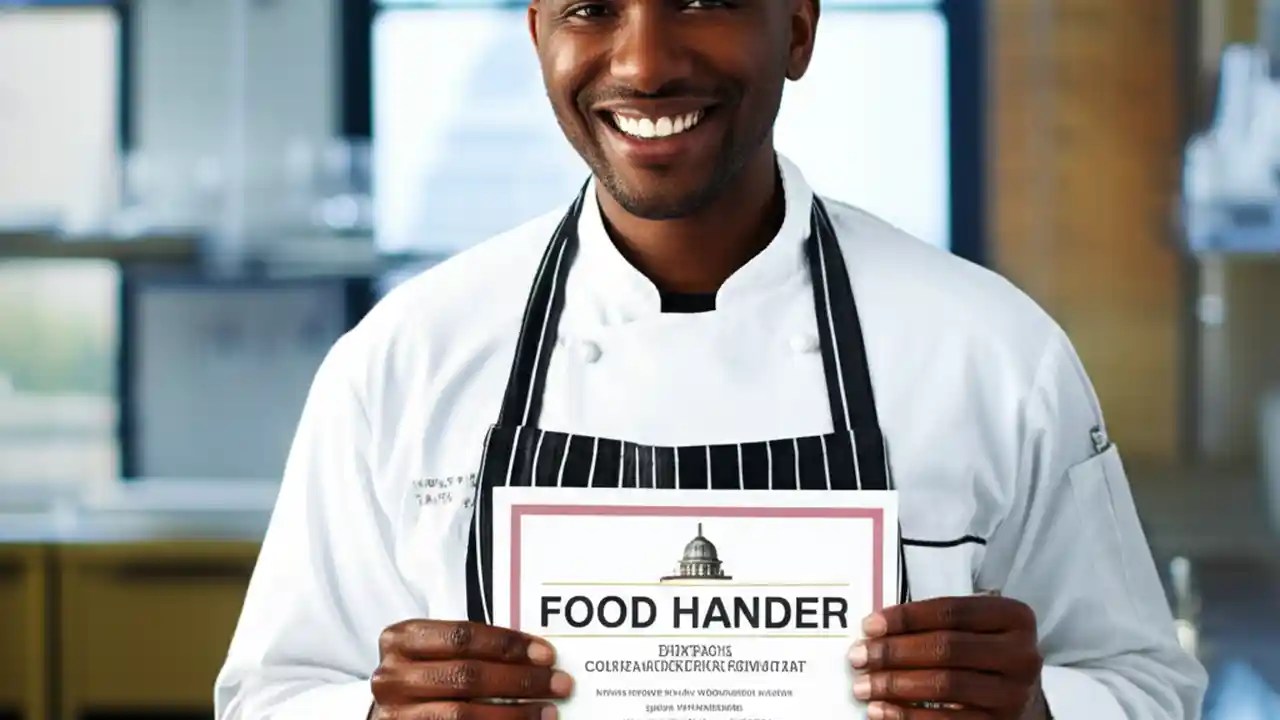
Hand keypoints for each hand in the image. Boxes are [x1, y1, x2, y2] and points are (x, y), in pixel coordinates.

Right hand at [371, 619, 572, 718]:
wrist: (391, 712)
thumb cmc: (424, 675)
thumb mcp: (436, 652)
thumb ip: (472, 650)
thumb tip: (535, 656)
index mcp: (401, 639)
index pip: (461, 636)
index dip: (507, 645)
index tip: (545, 654)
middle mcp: (391, 676)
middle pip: (467, 676)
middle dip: (520, 680)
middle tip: (558, 683)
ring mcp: (394, 714)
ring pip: (462, 714)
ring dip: (514, 714)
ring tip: (547, 711)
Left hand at [848, 596, 1047, 718]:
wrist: (1018, 694)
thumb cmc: (981, 652)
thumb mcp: (973, 628)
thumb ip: (935, 622)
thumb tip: (876, 631)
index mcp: (1014, 618)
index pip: (951, 611)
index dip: (907, 617)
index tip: (870, 625)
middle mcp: (1021, 655)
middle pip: (946, 647)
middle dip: (895, 652)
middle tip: (858, 656)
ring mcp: (1014, 694)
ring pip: (945, 685)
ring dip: (895, 685)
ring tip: (864, 685)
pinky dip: (908, 715)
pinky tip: (882, 710)